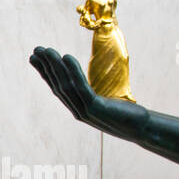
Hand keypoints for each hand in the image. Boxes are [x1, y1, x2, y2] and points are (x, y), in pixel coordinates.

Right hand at [29, 47, 147, 140]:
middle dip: (46, 67)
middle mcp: (78, 110)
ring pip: (66, 85)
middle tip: (36, 50)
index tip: (36, 58)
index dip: (46, 73)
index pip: (58, 88)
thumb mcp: (108, 101)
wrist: (142, 128)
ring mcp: (85, 111)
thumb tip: (93, 77)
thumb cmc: (127, 114)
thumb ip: (96, 93)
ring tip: (47, 50)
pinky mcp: (96, 108)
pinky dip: (73, 71)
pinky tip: (66, 57)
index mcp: (79, 108)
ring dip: (55, 66)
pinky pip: (81, 87)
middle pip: (58, 85)